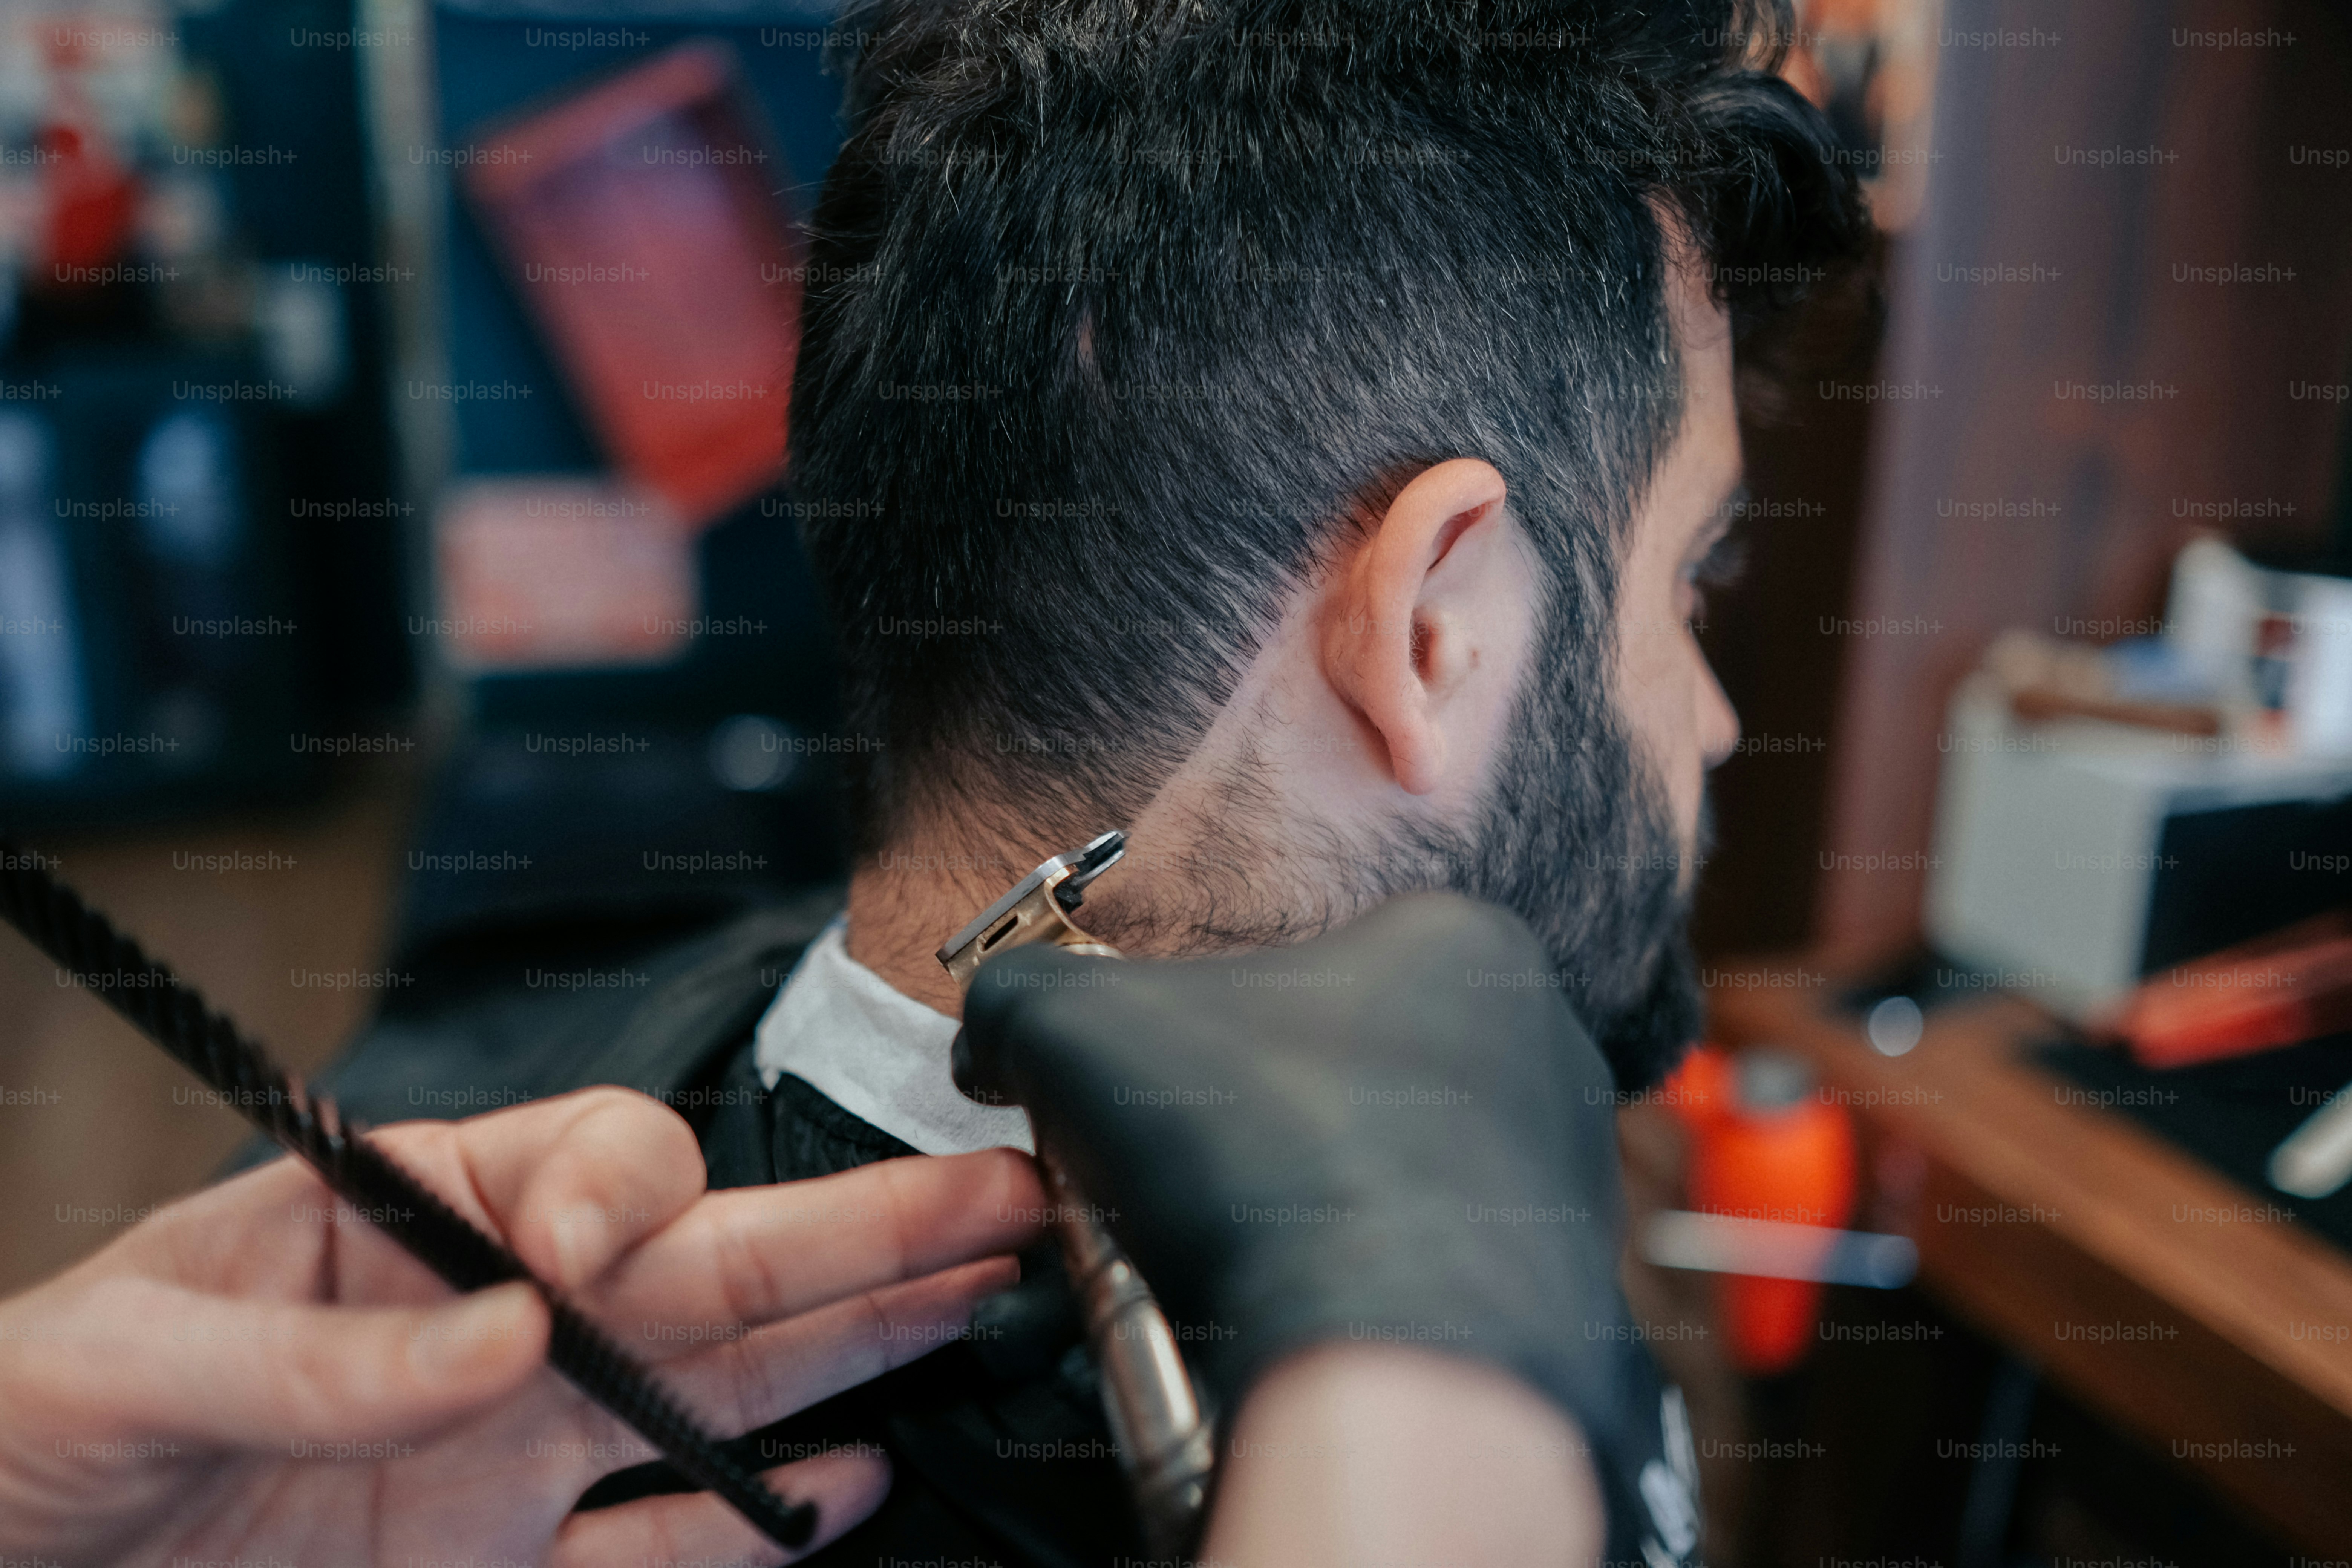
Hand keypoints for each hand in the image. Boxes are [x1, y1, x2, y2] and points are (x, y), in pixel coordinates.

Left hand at [0, 1088, 1043, 1565]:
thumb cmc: (17, 1427)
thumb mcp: (127, 1352)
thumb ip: (317, 1352)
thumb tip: (509, 1335)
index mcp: (404, 1220)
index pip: (578, 1166)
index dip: (620, 1193)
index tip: (583, 1257)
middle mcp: (492, 1325)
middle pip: (705, 1262)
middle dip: (860, 1225)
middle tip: (998, 1193)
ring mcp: (509, 1453)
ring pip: (720, 1391)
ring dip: (856, 1349)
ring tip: (981, 1299)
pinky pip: (651, 1550)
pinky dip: (754, 1529)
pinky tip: (845, 1488)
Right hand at [960, 892, 1644, 1495]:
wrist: (1395, 1363)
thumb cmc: (1263, 1157)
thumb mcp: (1077, 1029)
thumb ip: (1020, 1004)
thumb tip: (995, 1040)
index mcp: (1459, 949)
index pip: (1292, 968)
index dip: (1185, 1035)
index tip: (1134, 1101)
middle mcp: (1536, 1052)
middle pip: (1327, 1080)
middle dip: (1223, 1142)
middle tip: (1154, 1193)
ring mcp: (1557, 1179)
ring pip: (1366, 1183)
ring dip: (1272, 1221)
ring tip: (1198, 1270)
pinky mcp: (1555, 1293)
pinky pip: (1412, 1278)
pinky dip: (1335, 1293)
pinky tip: (1274, 1322)